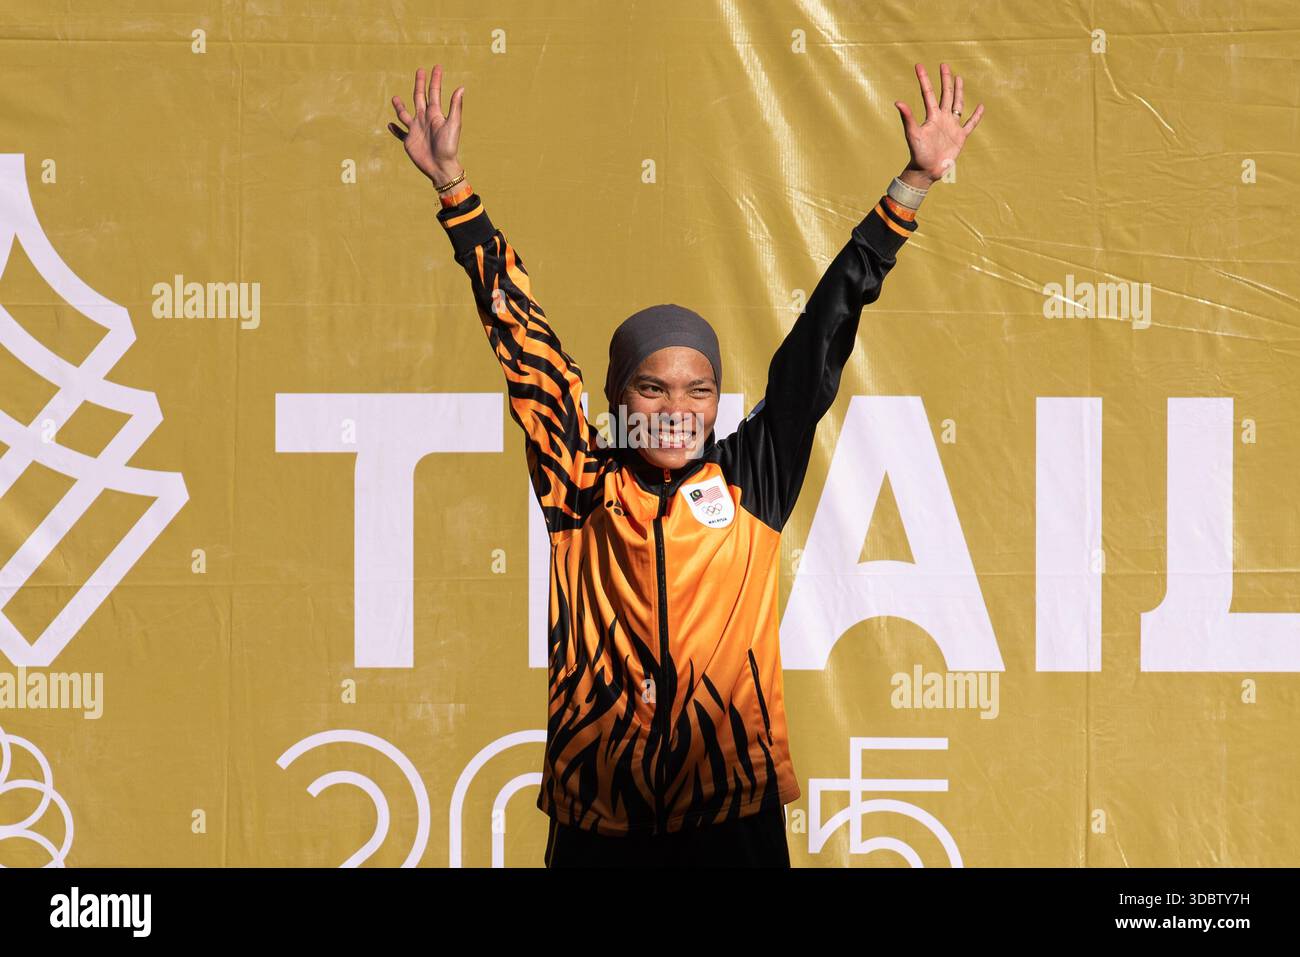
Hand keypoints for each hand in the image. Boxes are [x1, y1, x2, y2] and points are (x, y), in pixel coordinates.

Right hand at [389, 64, 464, 184]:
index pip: (434, 93)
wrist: (441, 168)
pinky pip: (400, 134)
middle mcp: (424, 119)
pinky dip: (395, 129)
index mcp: (435, 114)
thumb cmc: (449, 147)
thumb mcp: (453, 125)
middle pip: (420, 97)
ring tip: (395, 98)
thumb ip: (455, 107)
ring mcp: (416, 130)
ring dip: (400, 106)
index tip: (436, 67)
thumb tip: (461, 87)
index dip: (435, 80)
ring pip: (405, 114)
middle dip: (420, 84)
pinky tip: (390, 124)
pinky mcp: (409, 141)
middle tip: (419, 71)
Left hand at [893, 62, 983, 187]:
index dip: (924, 80)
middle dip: (945, 80)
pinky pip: (970, 124)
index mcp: (932, 116)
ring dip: (959, 91)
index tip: (918, 65)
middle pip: (946, 94)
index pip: (928, 93)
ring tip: (959, 77)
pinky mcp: (960, 137)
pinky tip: (980, 106)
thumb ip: (908, 118)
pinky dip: (976, 116)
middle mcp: (942, 118)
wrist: (927, 170)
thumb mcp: (913, 134)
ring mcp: (952, 126)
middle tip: (944, 65)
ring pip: (957, 104)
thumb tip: (897, 102)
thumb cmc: (918, 153)